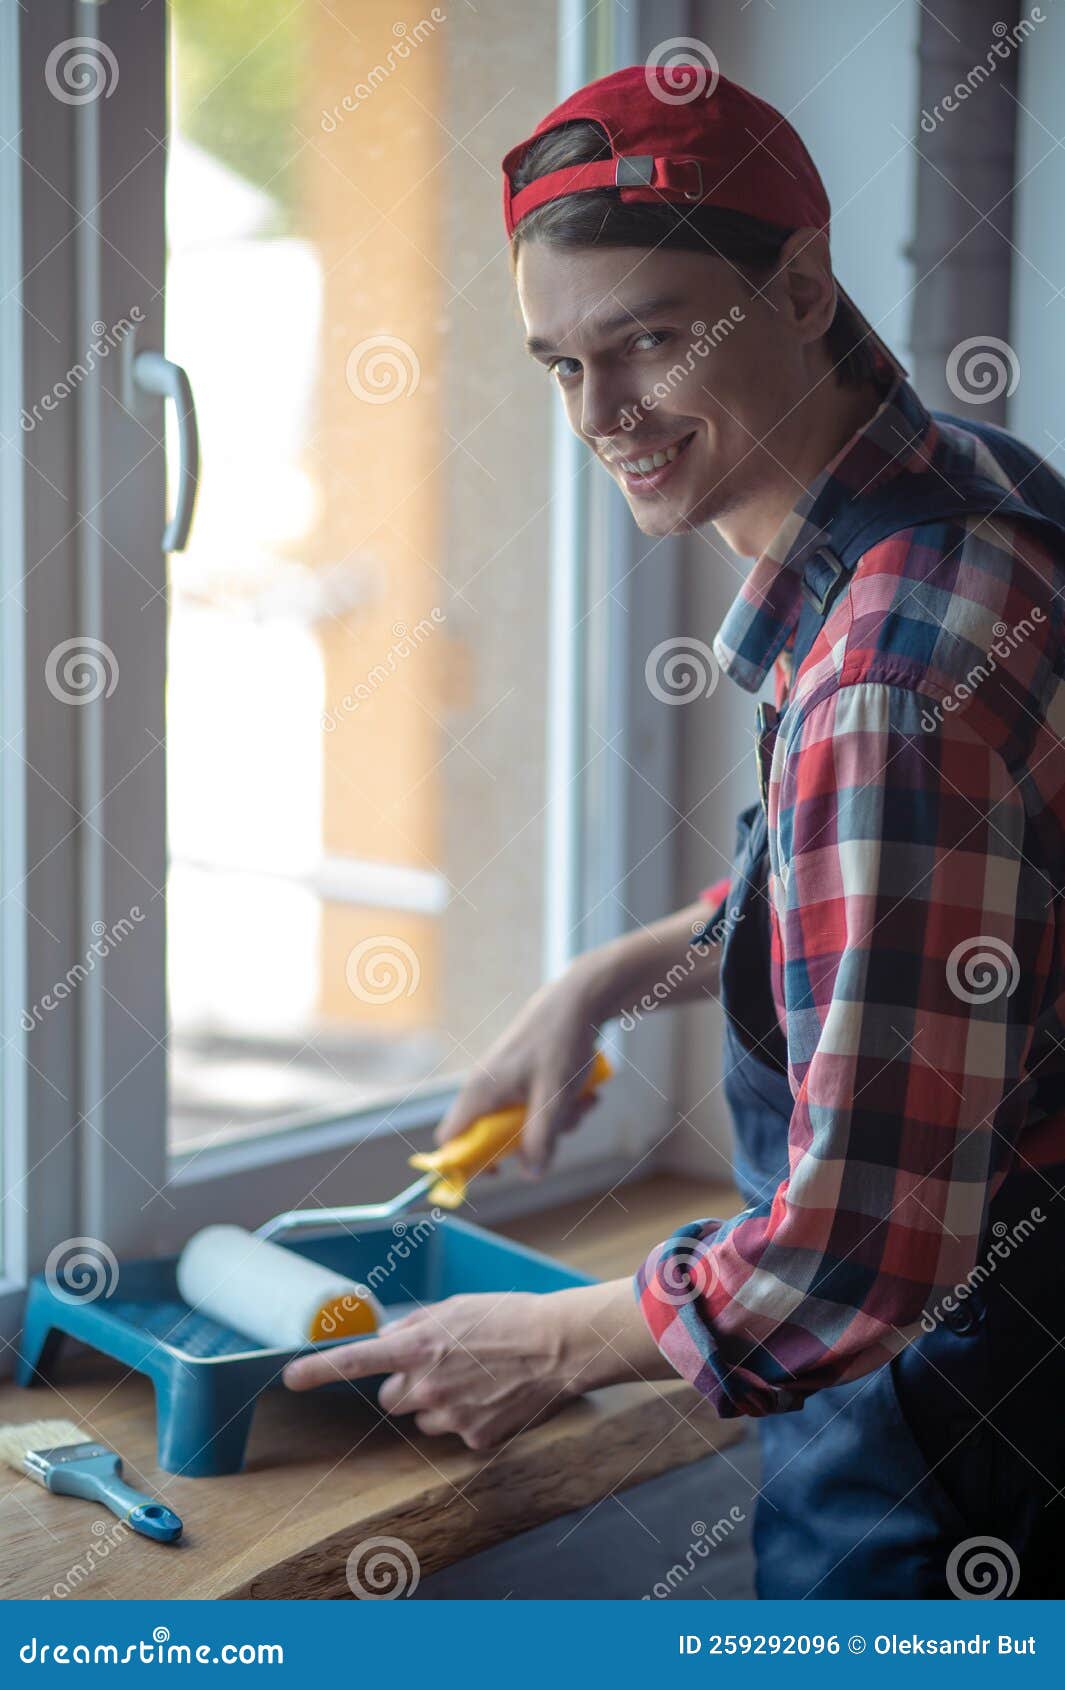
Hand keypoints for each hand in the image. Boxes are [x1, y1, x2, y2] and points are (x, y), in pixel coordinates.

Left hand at [281, 1280, 677, 1449]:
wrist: (562, 1347)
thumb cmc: (512, 1317)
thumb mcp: (459, 1307)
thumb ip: (418, 1325)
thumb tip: (390, 1340)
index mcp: (420, 1347)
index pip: (355, 1362)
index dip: (318, 1371)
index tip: (289, 1378)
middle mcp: (427, 1386)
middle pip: (392, 1397)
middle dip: (408, 1384)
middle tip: (442, 1366)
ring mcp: (451, 1417)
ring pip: (425, 1417)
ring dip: (440, 1402)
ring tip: (478, 1378)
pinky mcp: (475, 1439)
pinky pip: (458, 1432)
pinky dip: (472, 1418)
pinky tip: (496, 1396)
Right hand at [431, 971, 604, 1176]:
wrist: (578, 1000)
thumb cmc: (560, 1043)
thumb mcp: (554, 1096)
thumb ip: (541, 1137)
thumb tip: (531, 1174)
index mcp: (480, 1092)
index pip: (450, 1140)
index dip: (466, 1163)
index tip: (499, 1173)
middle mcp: (485, 1088)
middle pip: (495, 1138)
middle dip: (532, 1141)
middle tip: (563, 1126)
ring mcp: (503, 1082)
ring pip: (522, 1123)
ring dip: (554, 1123)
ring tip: (583, 1102)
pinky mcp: (520, 1076)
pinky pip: (533, 1106)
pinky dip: (558, 1107)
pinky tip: (584, 1094)